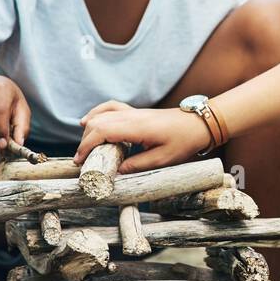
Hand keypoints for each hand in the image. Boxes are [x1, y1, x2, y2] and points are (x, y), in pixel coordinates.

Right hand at [76, 101, 211, 172]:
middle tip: (82, 161)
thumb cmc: (184, 141)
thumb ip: (137, 166)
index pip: (101, 131)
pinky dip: (97, 113)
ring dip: (89, 129)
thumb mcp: (163, 160)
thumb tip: (116, 172)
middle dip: (85, 141)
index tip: (80, 161)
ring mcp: (133, 112)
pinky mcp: (136, 112)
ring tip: (84, 147)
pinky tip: (89, 121)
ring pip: (102, 115)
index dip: (87, 146)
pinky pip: (111, 107)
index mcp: (136, 127)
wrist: (200, 123)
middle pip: (97, 123)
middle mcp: (131, 116)